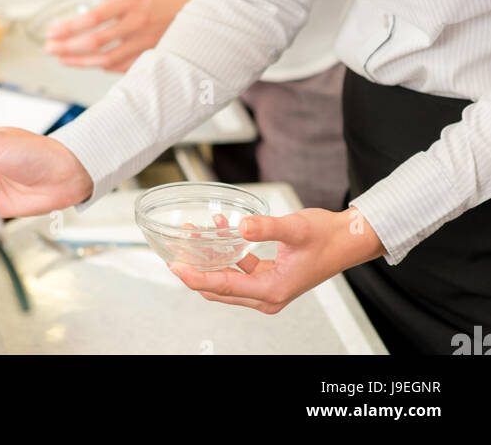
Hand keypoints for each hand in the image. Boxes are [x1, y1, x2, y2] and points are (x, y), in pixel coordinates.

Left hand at [43, 0, 187, 71]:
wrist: (198, 1)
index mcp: (131, 0)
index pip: (92, 18)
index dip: (68, 28)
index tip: (52, 31)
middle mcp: (137, 23)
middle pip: (95, 42)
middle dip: (67, 47)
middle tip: (50, 48)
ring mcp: (145, 41)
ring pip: (106, 60)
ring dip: (80, 62)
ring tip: (63, 58)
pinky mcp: (153, 53)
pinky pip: (124, 67)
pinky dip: (104, 67)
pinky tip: (91, 63)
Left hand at [169, 206, 384, 312]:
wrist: (347, 240)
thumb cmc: (327, 238)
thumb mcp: (295, 228)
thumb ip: (267, 227)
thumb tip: (243, 226)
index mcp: (272, 290)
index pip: (223, 287)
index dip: (196, 277)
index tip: (176, 267)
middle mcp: (267, 295)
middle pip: (220, 289)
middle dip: (196, 271)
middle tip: (175, 252)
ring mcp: (268, 288)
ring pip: (228, 281)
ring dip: (211, 260)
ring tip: (194, 235)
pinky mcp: (270, 277)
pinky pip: (240, 270)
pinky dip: (227, 253)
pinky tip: (222, 228)